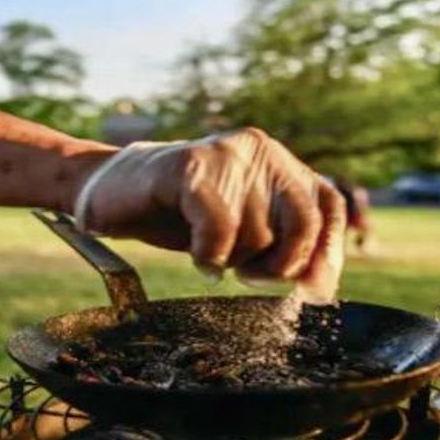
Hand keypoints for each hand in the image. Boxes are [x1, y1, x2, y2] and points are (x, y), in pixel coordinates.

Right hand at [73, 128, 345, 300]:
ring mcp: (224, 155)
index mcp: (278, 161)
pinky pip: (219, 228)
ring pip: (258, 231)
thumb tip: (320, 288)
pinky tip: (198, 256)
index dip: (326, 251)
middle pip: (303, 222)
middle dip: (280, 262)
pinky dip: (209, 254)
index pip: (329, 204)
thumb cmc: (179, 216)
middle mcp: (259, 149)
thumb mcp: (242, 229)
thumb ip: (284, 244)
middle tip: (248, 274)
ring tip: (208, 250)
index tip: (310, 289)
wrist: (109, 190)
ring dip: (233, 258)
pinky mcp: (188, 168)